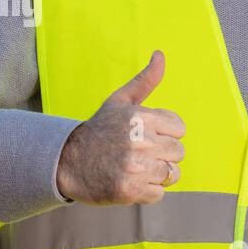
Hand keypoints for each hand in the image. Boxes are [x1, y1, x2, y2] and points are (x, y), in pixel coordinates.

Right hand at [55, 50, 186, 205]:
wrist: (68, 162)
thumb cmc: (99, 130)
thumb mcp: (120, 101)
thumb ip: (145, 80)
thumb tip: (160, 54)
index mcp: (140, 116)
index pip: (179, 129)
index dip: (164, 133)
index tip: (144, 135)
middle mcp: (139, 140)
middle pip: (178, 153)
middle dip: (161, 155)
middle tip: (136, 153)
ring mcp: (135, 167)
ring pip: (171, 174)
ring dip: (155, 174)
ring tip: (134, 168)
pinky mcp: (130, 190)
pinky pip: (158, 193)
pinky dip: (146, 192)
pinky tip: (129, 181)